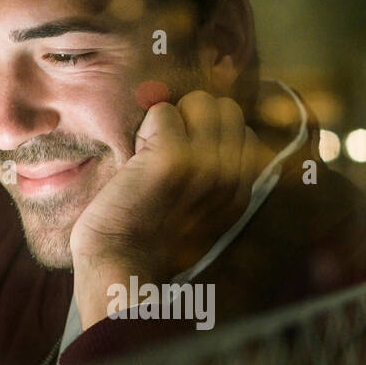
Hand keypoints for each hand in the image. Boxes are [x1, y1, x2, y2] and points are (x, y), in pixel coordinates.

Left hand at [69, 89, 273, 329]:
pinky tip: (137, 158)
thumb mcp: (203, 212)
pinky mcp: (173, 158)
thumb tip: (209, 130)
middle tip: (167, 150)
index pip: (244, 131)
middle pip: (227, 109)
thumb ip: (217, 176)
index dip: (211, 134)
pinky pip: (162, 111)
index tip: (186, 158)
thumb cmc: (151, 237)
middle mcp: (230, 177)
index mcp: (242, 192)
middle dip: (196, 118)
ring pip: (200, 101)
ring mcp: (205, 166)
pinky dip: (145, 127)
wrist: (121, 262)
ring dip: (172, 118)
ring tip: (153, 151)